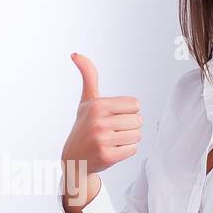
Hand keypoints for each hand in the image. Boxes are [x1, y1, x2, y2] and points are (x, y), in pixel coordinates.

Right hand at [60, 53, 142, 205]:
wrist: (74, 159)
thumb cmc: (84, 127)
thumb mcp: (86, 100)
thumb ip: (88, 76)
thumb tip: (75, 54)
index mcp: (97, 105)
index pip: (135, 104)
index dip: (128, 112)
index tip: (113, 117)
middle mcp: (99, 121)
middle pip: (138, 120)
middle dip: (129, 126)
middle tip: (113, 131)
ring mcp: (102, 140)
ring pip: (137, 135)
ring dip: (128, 139)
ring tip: (112, 140)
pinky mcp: (107, 156)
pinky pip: (133, 150)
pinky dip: (125, 151)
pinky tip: (112, 150)